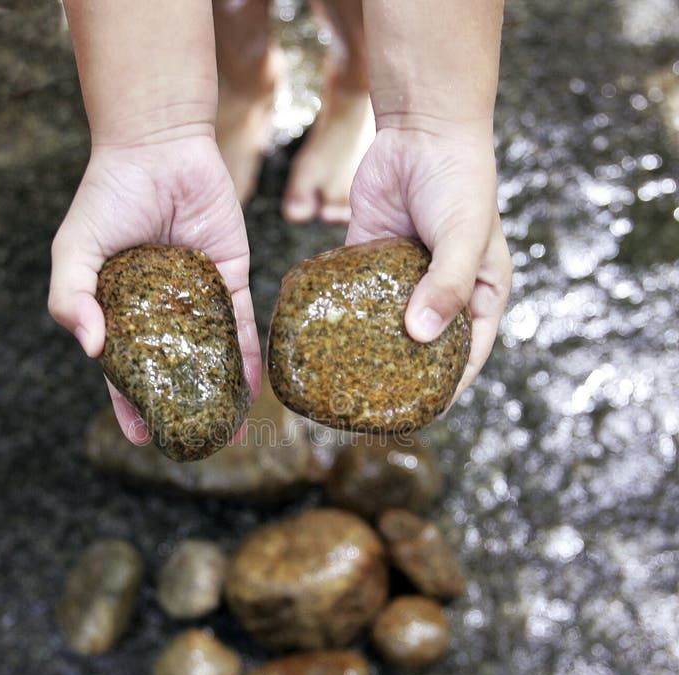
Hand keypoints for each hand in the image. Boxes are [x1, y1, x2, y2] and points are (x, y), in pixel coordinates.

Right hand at [48, 135, 260, 442]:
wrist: (158, 147)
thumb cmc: (108, 196)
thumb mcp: (74, 249)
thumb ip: (72, 296)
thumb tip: (92, 350)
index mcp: (122, 310)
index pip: (126, 367)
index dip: (131, 402)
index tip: (141, 437)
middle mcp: (162, 311)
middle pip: (175, 369)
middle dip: (184, 406)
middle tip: (196, 443)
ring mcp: (198, 298)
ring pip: (213, 354)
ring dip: (222, 392)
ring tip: (232, 430)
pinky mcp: (231, 278)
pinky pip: (242, 324)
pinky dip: (250, 355)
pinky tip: (255, 389)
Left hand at [346, 122, 511, 402]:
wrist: (422, 130)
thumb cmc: (459, 181)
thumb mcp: (463, 236)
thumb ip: (445, 285)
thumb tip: (421, 337)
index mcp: (478, 293)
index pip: (468, 353)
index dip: (450, 386)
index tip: (425, 414)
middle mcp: (441, 291)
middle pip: (426, 347)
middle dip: (406, 376)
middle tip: (378, 407)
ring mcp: (405, 278)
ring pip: (388, 325)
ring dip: (372, 350)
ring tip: (347, 382)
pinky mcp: (371, 259)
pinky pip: (359, 295)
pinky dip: (346, 315)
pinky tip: (327, 339)